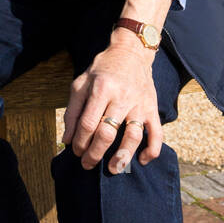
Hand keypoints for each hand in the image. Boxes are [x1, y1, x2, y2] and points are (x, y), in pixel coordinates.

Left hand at [63, 35, 161, 172]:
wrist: (131, 53)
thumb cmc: (102, 70)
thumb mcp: (81, 83)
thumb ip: (73, 110)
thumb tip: (67, 139)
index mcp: (101, 88)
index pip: (87, 123)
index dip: (79, 142)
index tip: (75, 152)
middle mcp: (121, 96)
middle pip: (107, 132)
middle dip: (95, 153)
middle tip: (87, 165)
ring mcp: (139, 103)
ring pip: (133, 136)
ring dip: (122, 156)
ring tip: (114, 169)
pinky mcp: (152, 108)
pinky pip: (156, 133)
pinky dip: (152, 150)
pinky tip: (142, 160)